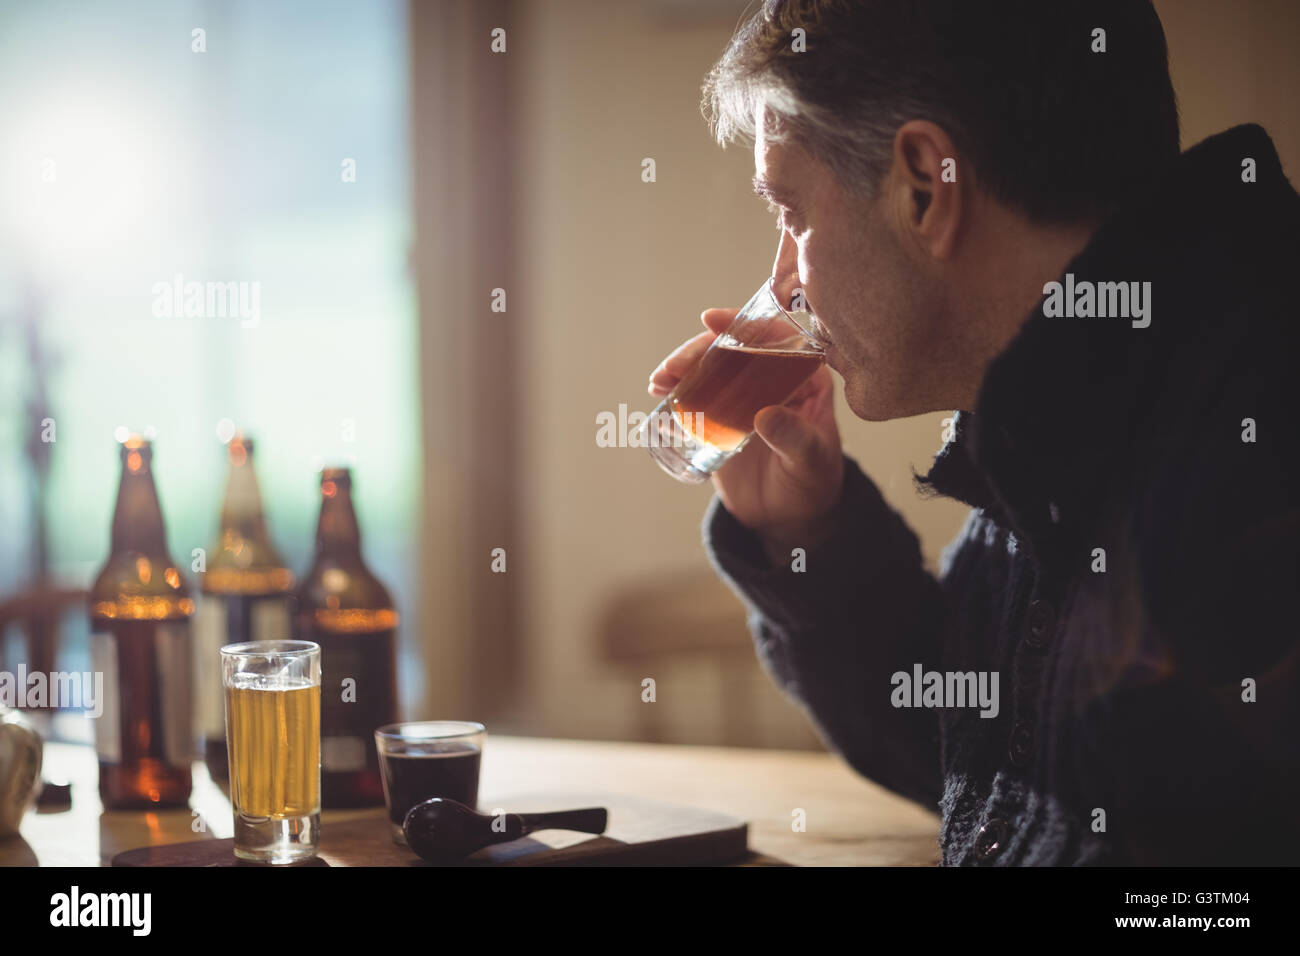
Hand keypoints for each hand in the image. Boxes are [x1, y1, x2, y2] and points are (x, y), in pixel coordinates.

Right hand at [648, 308, 845, 561]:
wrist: (788, 518)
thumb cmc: (812, 485)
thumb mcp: (810, 461)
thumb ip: (794, 438)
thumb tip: (765, 415)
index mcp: (805, 378)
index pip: (775, 337)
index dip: (743, 323)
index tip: (710, 321)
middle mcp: (773, 380)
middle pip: (734, 350)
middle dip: (699, 351)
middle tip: (673, 367)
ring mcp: (744, 398)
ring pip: (712, 370)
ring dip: (682, 368)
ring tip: (659, 380)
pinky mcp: (721, 419)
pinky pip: (698, 396)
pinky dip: (677, 390)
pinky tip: (659, 391)